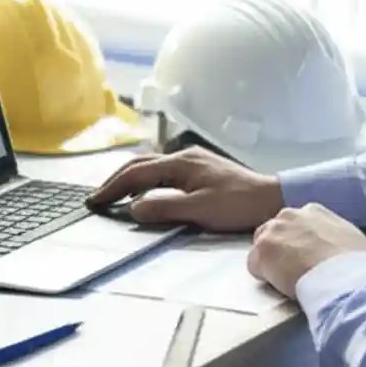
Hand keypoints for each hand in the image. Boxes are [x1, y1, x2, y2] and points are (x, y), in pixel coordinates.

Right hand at [87, 147, 284, 231]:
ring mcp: (192, 160)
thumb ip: (165, 208)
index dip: (113, 187)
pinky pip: (163, 170)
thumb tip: (133, 208)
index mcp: (180, 163)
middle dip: (116, 180)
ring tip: (114, 195)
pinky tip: (145, 192)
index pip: (136, 173)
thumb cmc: (238, 204)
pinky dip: (146, 180)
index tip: (94, 201)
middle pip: (140, 164)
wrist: (271, 198)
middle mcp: (183, 156)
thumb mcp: (199, 210)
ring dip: (130, 179)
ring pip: (151, 165)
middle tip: (97, 198)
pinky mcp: (200, 168)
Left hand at [247, 203, 365, 297]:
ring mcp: (273, 231)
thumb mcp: (351, 239)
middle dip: (281, 247)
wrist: (344, 277)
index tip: (306, 255)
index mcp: (314, 210)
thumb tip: (336, 248)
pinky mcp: (261, 251)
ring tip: (287, 279)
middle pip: (275, 230)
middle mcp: (290, 214)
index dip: (299, 241)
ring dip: (271, 261)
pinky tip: (280, 285)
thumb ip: (335, 237)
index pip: (297, 222)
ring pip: (262, 247)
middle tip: (293, 268)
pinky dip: (264, 277)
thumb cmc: (356, 263)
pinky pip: (254, 266)